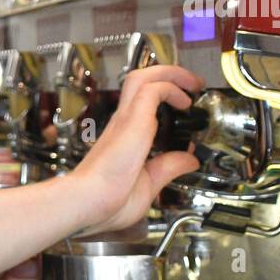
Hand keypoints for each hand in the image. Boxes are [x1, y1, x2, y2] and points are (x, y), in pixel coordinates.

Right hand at [70, 64, 204, 235]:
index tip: (186, 111)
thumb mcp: (148, 185)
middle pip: (140, 80)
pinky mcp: (132, 120)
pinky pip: (154, 90)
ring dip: (170, 75)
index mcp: (123, 139)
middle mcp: (122, 124)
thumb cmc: (105, 203)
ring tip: (191, 84)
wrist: (87, 203)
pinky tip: (184, 102)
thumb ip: (168, 168)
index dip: (166, 102)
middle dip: (169, 76)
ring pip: (144, 77)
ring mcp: (125, 120)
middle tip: (192, 85)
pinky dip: (172, 89)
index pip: (143, 107)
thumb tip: (189, 159)